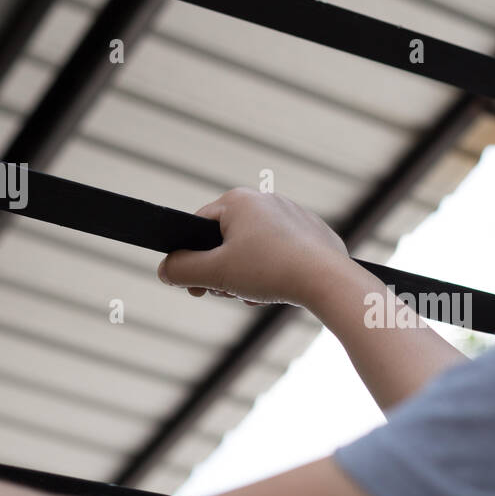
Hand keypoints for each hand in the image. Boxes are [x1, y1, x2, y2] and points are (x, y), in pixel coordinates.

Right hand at [156, 188, 351, 309]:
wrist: (328, 281)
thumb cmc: (272, 271)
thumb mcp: (216, 274)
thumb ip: (183, 270)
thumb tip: (165, 270)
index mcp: (239, 200)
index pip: (198, 227)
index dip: (191, 260)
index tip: (195, 288)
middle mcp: (266, 199)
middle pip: (227, 241)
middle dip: (224, 273)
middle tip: (231, 294)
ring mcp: (293, 215)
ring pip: (255, 251)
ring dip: (248, 278)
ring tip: (259, 295)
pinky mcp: (313, 234)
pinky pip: (282, 254)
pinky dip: (275, 274)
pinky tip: (281, 290)